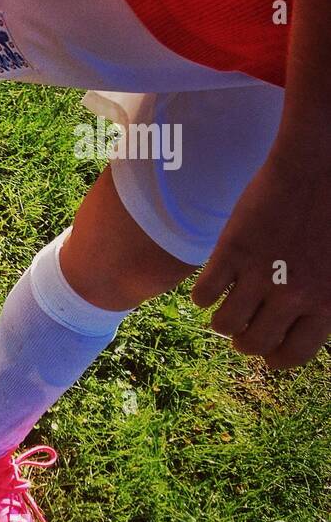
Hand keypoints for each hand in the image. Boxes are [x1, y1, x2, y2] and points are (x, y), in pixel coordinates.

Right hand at [192, 145, 330, 368]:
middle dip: (244, 340)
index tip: (267, 346)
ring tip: (225, 305)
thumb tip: (309, 321)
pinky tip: (214, 281)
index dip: (273, 357)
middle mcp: (294, 295)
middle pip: (252, 344)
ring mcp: (260, 274)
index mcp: (328, 302)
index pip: (291, 355)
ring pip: (223, 325)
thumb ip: (327, 297)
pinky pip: (203, 294)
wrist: (319, 164)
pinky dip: (203, 294)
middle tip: (242, 325)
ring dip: (221, 320)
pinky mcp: (232, 252)